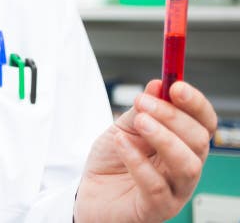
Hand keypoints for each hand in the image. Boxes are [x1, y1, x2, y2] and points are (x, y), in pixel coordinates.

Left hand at [74, 80, 217, 222]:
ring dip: (163, 138)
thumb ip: (141, 110)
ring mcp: (175, 191)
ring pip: (187, 165)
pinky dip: (138, 161)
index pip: (203, 123)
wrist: (89, 194)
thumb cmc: (112, 163)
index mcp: (182, 145)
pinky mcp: (156, 208)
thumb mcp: (123, 128)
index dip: (195, 104)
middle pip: (199, 141)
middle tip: (143, 103)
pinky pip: (156, 186)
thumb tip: (158, 84)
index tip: (176, 85)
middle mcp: (184, 168)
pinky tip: (121, 144)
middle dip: (172, 116)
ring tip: (139, 123)